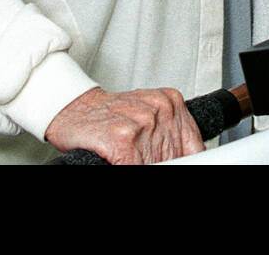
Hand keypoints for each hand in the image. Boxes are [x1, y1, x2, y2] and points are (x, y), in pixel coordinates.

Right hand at [45, 86, 204, 163]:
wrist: (73, 109)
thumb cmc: (109, 116)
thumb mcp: (149, 119)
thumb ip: (173, 139)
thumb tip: (188, 160)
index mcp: (171, 102)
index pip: (195, 149)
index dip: (182, 161)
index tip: (177, 161)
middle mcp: (160, 109)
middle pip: (174, 158)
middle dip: (157, 160)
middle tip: (139, 151)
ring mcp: (142, 122)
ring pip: (155, 163)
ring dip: (140, 161)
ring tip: (126, 150)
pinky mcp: (122, 138)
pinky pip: (135, 166)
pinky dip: (126, 165)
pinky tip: (116, 156)